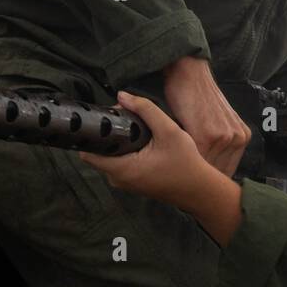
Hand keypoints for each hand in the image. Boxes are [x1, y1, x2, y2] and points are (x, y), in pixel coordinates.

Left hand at [79, 91, 213, 213]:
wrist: (199, 190)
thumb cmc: (186, 164)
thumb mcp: (169, 131)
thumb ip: (146, 109)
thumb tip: (122, 95)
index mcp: (122, 169)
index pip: (88, 153)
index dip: (92, 133)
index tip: (104, 118)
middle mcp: (118, 179)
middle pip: (98, 151)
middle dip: (108, 133)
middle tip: (126, 118)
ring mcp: (125, 182)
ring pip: (109, 156)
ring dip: (118, 141)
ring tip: (137, 128)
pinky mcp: (132, 182)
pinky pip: (119, 162)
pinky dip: (126, 149)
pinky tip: (142, 141)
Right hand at [162, 55, 251, 176]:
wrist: (189, 74)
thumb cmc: (197, 96)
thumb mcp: (216, 121)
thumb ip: (218, 142)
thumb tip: (208, 168)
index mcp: (242, 136)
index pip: (226, 170)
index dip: (210, 179)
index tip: (197, 184)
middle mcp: (237, 138)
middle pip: (218, 172)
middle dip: (203, 179)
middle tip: (187, 182)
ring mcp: (225, 137)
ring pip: (207, 169)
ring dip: (193, 173)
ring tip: (180, 176)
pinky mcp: (208, 136)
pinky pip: (196, 159)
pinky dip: (185, 163)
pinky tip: (176, 164)